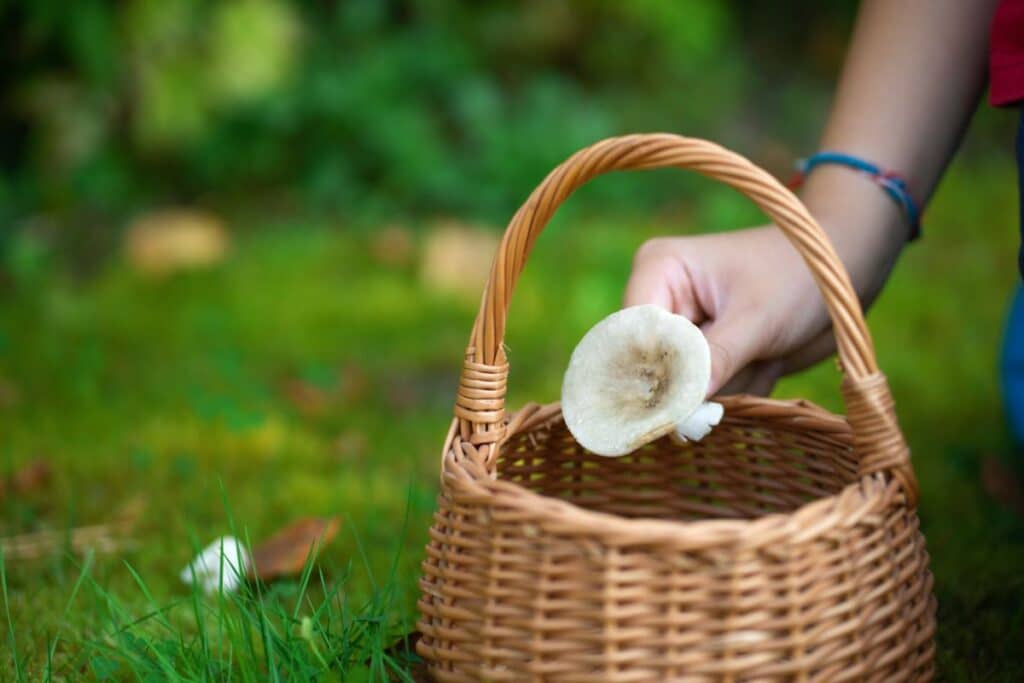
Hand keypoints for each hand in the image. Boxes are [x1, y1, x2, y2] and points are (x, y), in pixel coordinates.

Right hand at [624, 226, 836, 395]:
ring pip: (680, 387)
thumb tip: (675, 410)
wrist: (843, 277)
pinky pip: (704, 393)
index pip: (632, 335)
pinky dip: (737, 389)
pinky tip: (764, 361)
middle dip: (701, 380)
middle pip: (652, 367)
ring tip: (763, 355)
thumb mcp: (757, 319)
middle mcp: (660, 300)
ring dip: (727, 385)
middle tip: (746, 363)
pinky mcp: (701, 355)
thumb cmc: (800, 278)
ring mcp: (680, 330)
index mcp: (658, 270)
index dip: (651, 373)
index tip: (682, 407)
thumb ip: (712, 362)